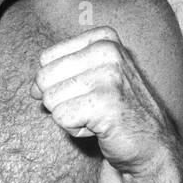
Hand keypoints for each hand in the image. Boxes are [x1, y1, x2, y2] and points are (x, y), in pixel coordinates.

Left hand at [30, 26, 182, 181]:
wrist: (150, 144)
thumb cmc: (116, 111)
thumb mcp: (91, 79)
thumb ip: (59, 74)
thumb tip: (32, 88)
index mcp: (103, 38)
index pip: (47, 59)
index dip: (58, 83)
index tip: (88, 91)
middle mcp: (108, 51)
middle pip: (44, 78)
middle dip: (61, 101)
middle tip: (91, 108)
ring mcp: (108, 76)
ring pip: (51, 99)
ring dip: (69, 117)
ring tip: (97, 117)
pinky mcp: (105, 103)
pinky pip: (62, 118)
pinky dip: (75, 130)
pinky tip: (100, 128)